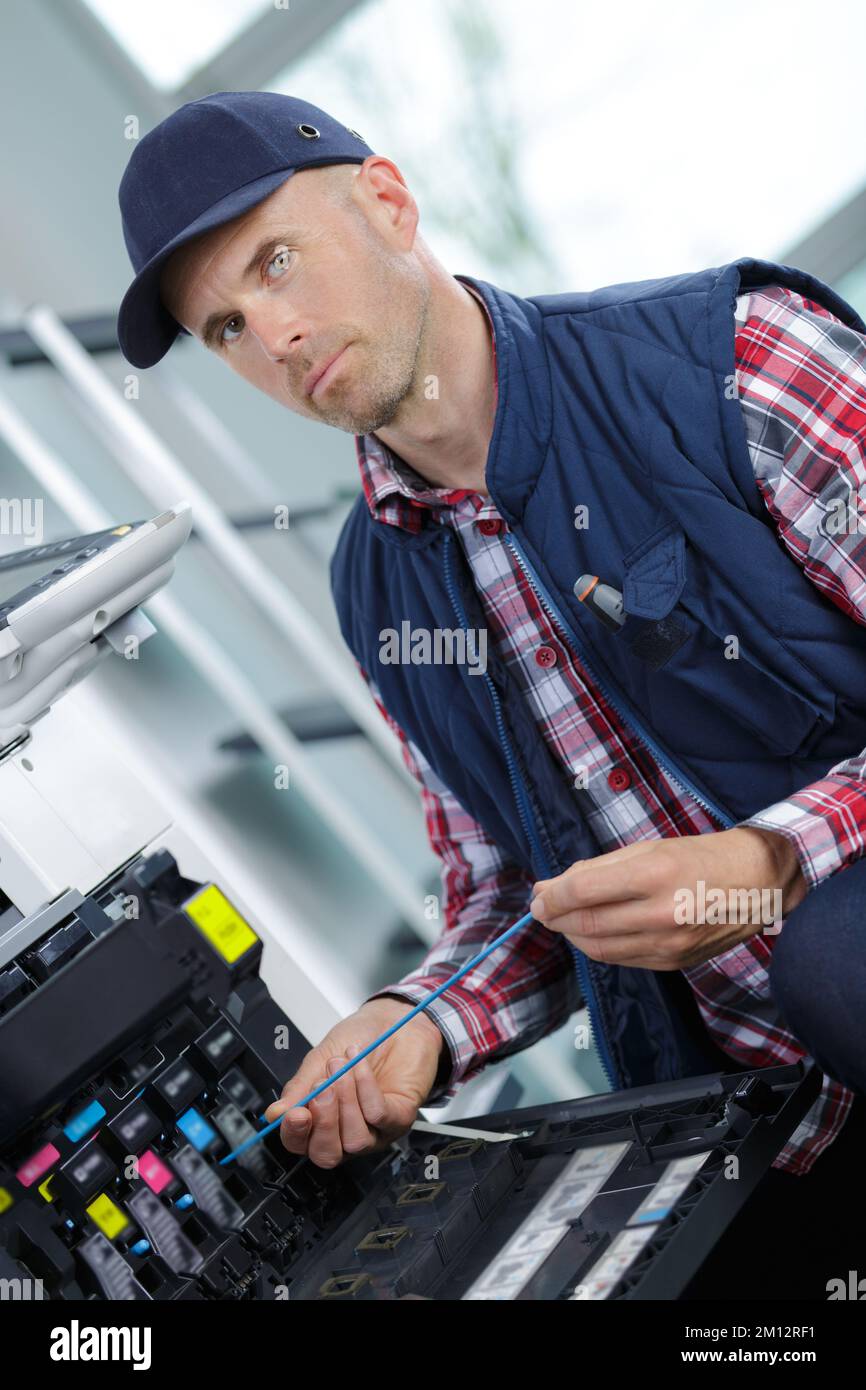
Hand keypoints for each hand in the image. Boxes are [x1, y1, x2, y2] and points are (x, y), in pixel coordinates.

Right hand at [264, 997, 444, 1168]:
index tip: (295, 1112)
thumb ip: (298, 1088)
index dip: (294, 1133)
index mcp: (322, 1120)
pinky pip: (378, 1116)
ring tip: (342, 1069)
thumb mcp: (319, 1058)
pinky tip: (361, 1067)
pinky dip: (366, 1088)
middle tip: (322, 1089)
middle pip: (327, 1154)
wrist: (393, 1020)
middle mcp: (347, 1132)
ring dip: (346, 1101)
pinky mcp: (399, 1119)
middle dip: (322, 1123)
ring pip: (354, 1139)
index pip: (301, 1144)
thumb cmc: (359, 1040)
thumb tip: (274, 1114)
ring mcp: (375, 1130)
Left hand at [529, 827, 806, 969]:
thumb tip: (554, 885)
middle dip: (555, 917)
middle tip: (542, 908)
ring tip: (564, 919)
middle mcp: (661, 914)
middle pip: (586, 924)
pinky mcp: (675, 963)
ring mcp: (669, 944)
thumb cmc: (702, 856)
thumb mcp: (650, 848)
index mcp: (654, 875)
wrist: (760, 882)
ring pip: (599, 948)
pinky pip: (623, 959)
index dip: (551, 897)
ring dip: (572, 935)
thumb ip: (600, 868)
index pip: (582, 893)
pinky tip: (593, 932)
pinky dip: (599, 947)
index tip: (537, 895)